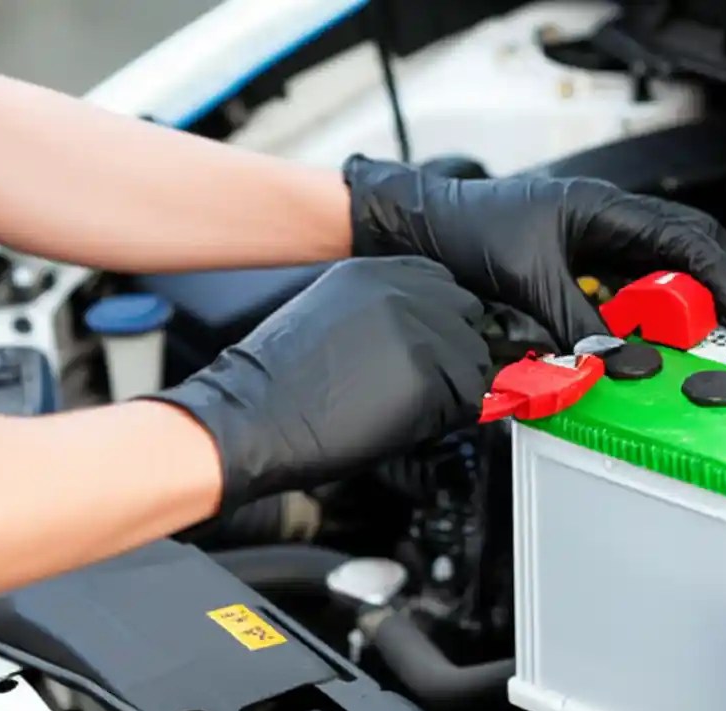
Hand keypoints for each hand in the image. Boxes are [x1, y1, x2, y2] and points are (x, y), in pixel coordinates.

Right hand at [149, 257, 490, 510]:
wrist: (252, 418)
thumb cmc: (279, 382)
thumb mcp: (332, 314)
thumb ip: (384, 311)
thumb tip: (427, 333)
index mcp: (378, 272)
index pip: (446, 286)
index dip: (445, 324)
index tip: (437, 348)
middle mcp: (405, 293)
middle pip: (469, 319)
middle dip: (455, 352)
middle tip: (426, 383)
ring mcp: (419, 332)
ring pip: (474, 363)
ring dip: (453, 390)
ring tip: (408, 406)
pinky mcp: (428, 376)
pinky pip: (466, 401)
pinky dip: (446, 418)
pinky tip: (406, 422)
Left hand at [343, 156, 725, 348]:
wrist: (425, 224)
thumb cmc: (468, 228)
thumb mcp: (524, 276)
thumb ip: (573, 316)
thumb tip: (612, 355)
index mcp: (603, 207)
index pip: (686, 240)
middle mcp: (610, 218)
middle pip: (692, 248)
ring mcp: (600, 239)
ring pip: (670, 266)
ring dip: (703, 299)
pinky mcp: (586, 262)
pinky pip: (638, 284)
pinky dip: (662, 309)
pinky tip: (676, 334)